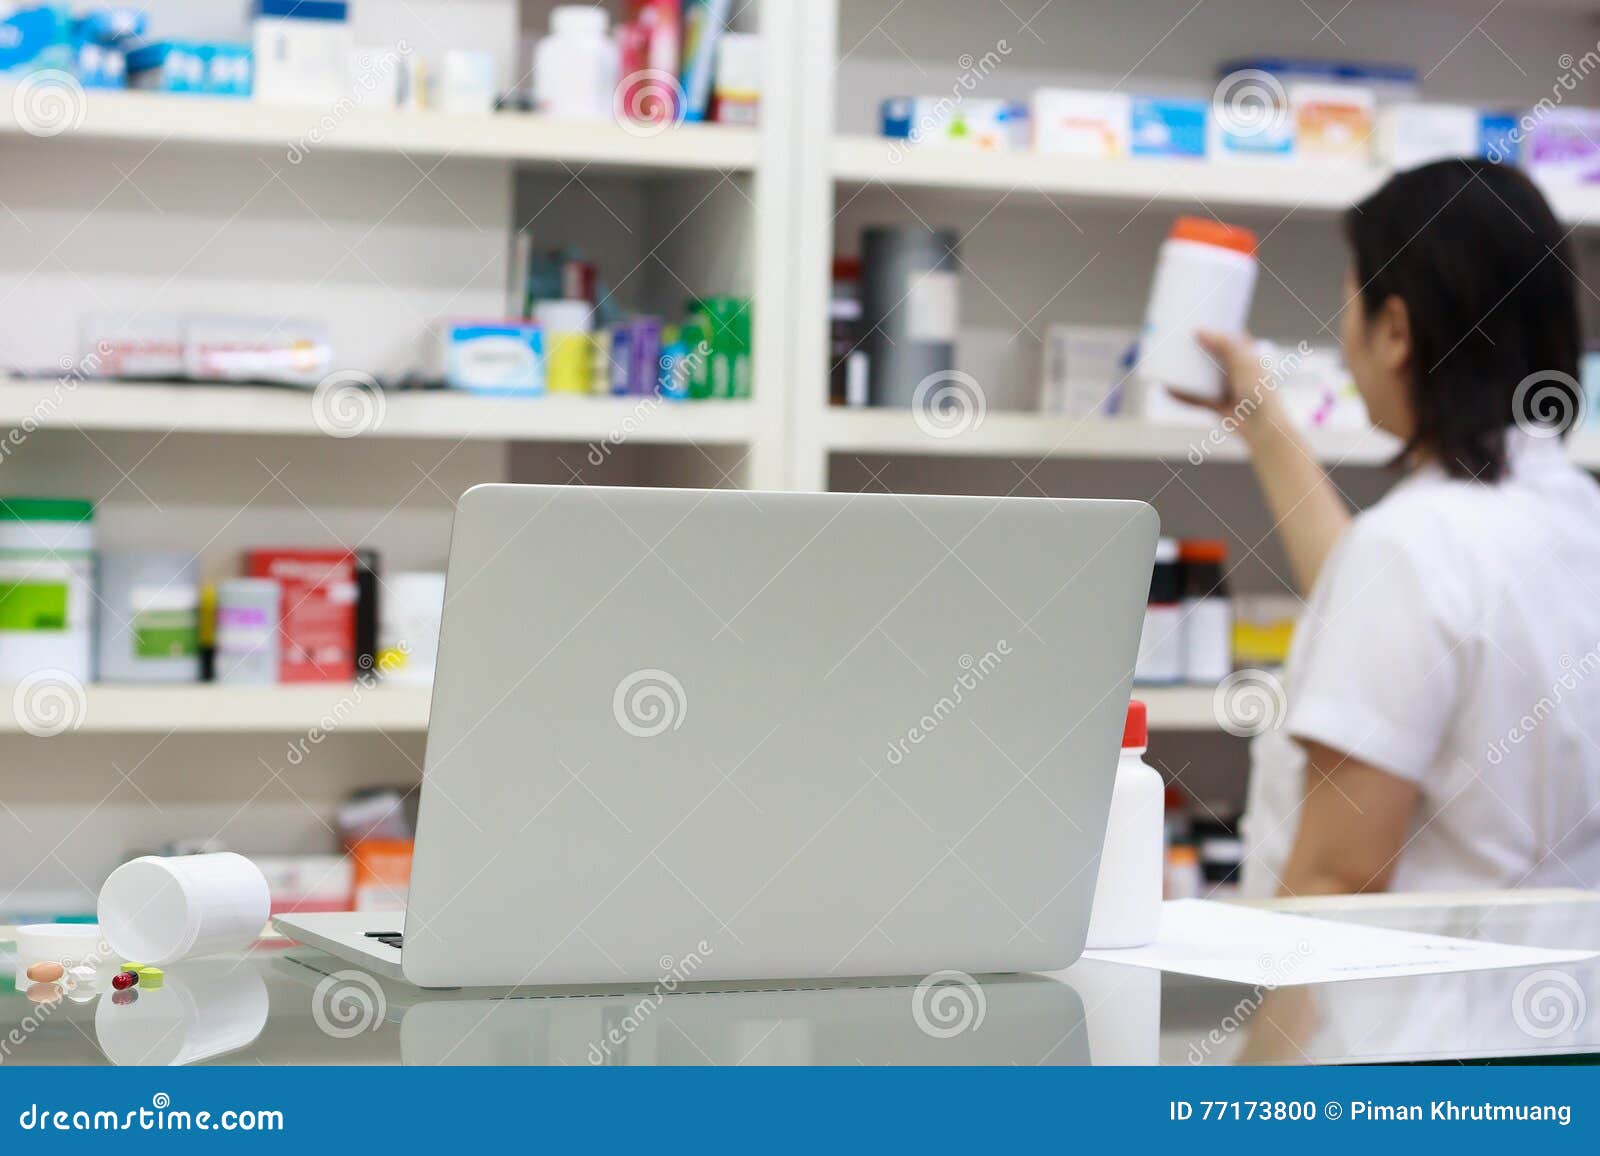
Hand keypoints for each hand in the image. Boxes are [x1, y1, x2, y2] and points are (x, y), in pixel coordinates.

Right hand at [1168, 330, 1286, 442]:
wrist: (1260, 423)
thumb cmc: (1258, 389)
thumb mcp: (1242, 360)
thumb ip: (1223, 343)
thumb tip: (1198, 330)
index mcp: (1246, 355)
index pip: (1231, 336)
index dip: (1217, 326)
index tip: (1200, 317)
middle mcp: (1235, 369)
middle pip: (1211, 354)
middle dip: (1196, 347)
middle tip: (1178, 337)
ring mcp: (1224, 387)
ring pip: (1201, 376)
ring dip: (1186, 371)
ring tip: (1168, 360)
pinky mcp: (1216, 403)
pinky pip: (1194, 398)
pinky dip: (1180, 394)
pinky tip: (1167, 389)